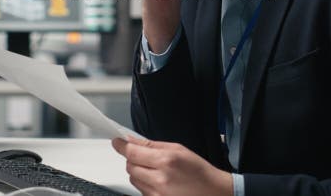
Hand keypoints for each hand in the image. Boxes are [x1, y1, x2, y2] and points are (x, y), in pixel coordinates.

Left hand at [112, 137, 232, 195]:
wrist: (213, 193)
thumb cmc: (200, 172)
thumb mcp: (179, 150)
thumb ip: (152, 145)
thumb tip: (131, 140)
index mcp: (166, 161)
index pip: (132, 152)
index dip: (121, 146)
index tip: (116, 141)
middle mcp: (160, 180)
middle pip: (130, 166)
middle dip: (134, 159)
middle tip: (146, 157)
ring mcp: (157, 195)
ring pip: (134, 179)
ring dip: (139, 173)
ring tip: (157, 171)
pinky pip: (141, 191)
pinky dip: (145, 185)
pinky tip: (160, 183)